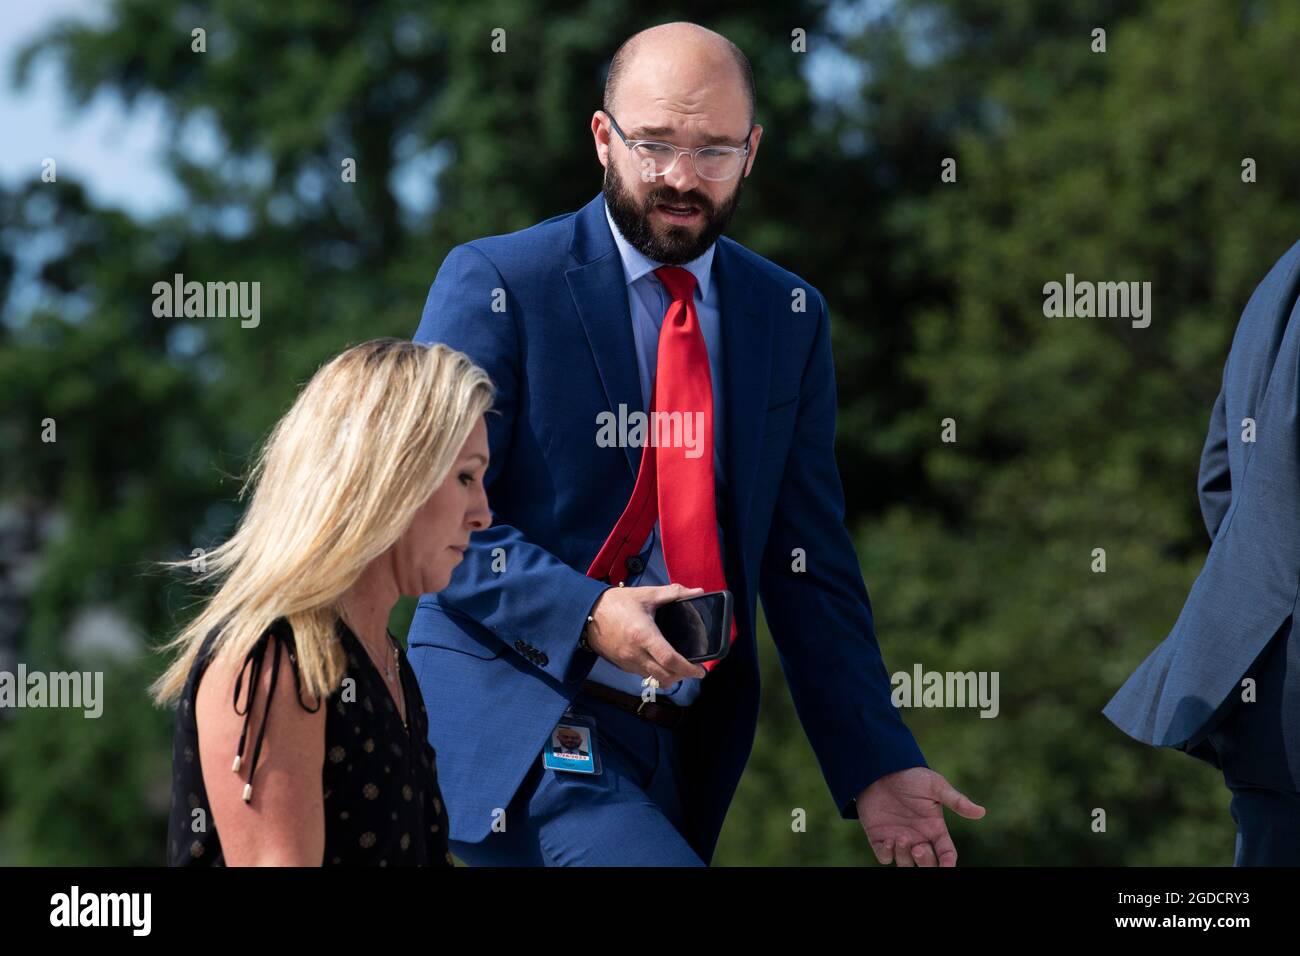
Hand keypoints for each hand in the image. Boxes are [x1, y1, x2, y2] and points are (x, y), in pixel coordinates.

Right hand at [584, 583, 708, 685]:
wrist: (587, 612)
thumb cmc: (617, 602)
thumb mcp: (646, 594)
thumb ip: (673, 593)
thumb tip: (697, 591)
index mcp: (644, 635)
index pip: (670, 660)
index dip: (688, 669)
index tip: (701, 670)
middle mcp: (636, 653)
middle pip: (665, 676)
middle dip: (682, 677)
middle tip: (693, 670)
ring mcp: (628, 661)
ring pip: (654, 679)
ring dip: (669, 677)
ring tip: (678, 667)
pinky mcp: (622, 665)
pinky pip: (643, 675)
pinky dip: (655, 673)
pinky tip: (659, 662)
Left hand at [856, 767, 984, 866]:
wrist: (882, 769)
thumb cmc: (912, 777)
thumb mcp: (935, 786)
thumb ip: (956, 801)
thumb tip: (981, 812)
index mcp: (935, 829)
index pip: (947, 853)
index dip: (948, 863)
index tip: (947, 866)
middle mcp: (919, 838)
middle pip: (927, 864)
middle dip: (925, 861)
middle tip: (918, 848)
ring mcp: (900, 840)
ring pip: (906, 863)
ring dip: (904, 856)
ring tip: (901, 836)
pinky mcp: (880, 838)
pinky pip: (885, 857)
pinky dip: (887, 854)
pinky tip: (888, 839)